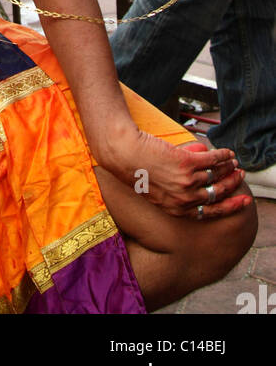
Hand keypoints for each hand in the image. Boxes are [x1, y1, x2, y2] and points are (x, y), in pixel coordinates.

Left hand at [99, 127, 249, 220]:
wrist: (123, 153)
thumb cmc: (136, 168)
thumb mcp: (157, 188)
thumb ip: (176, 189)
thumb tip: (196, 173)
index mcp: (176, 209)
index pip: (209, 212)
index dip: (229, 207)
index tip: (242, 202)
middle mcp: (183, 199)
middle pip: (216, 194)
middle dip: (232, 185)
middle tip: (239, 176)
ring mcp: (186, 181)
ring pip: (215, 176)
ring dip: (228, 168)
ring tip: (233, 163)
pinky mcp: (185, 163)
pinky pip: (211, 160)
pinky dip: (222, 156)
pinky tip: (227, 153)